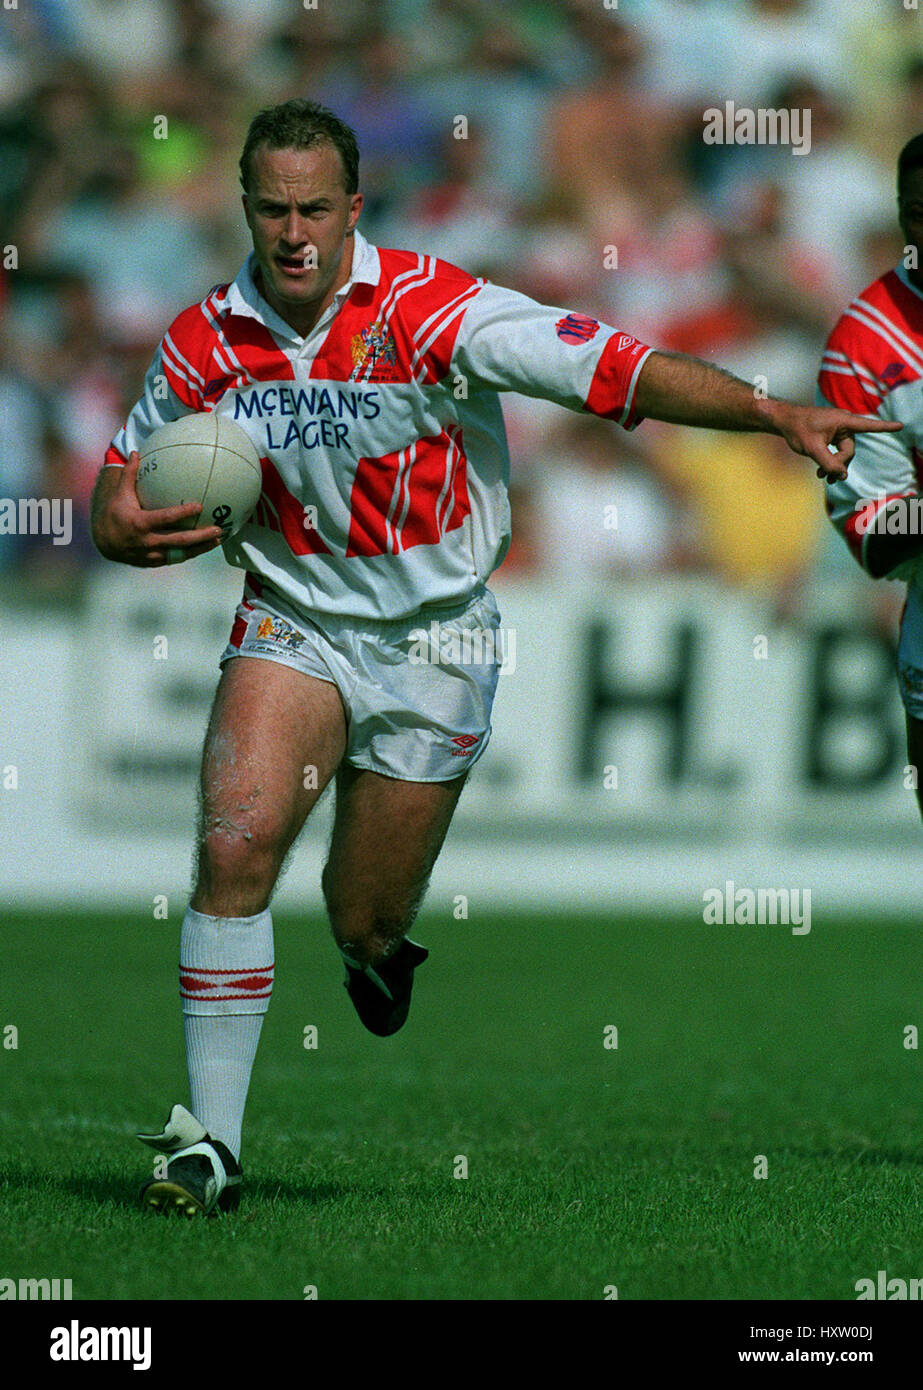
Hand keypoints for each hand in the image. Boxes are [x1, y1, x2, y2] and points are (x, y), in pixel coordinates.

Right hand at [92, 452, 223, 566]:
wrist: (104, 543)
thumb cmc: (114, 513)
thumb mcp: (120, 494)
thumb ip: (129, 474)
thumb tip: (137, 452)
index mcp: (140, 523)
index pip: (165, 518)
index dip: (183, 513)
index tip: (199, 506)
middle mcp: (147, 541)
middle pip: (179, 540)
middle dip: (200, 536)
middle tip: (218, 529)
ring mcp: (151, 554)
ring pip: (180, 553)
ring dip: (200, 548)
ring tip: (218, 540)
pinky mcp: (154, 562)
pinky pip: (175, 559)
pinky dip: (190, 553)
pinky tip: (204, 547)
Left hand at [766, 401, 903, 480]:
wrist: (784, 421)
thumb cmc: (797, 429)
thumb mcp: (812, 449)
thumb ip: (828, 463)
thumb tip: (843, 475)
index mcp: (843, 421)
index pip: (868, 425)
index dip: (884, 427)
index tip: (900, 426)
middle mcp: (843, 424)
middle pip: (850, 450)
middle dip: (839, 464)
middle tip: (825, 477)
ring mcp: (837, 430)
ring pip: (843, 453)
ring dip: (834, 466)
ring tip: (821, 477)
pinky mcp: (831, 435)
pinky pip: (836, 451)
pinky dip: (830, 461)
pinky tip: (821, 473)